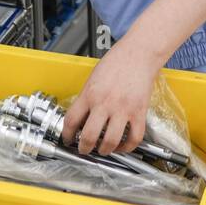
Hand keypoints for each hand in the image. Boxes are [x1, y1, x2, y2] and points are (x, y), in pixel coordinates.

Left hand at [61, 39, 161, 155]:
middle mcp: (105, 103)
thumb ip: (87, 98)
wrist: (139, 53)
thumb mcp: (93, 78)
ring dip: (104, 150)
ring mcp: (123, 109)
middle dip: (84, 148)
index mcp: (90, 93)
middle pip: (89, 136)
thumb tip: (80, 118)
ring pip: (110, 141)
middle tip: (84, 149)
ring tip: (102, 149)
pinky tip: (123, 145)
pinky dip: (127, 147)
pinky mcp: (139, 112)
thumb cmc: (116, 62)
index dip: (66, 135)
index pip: (71, 120)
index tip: (68, 139)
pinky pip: (134, 138)